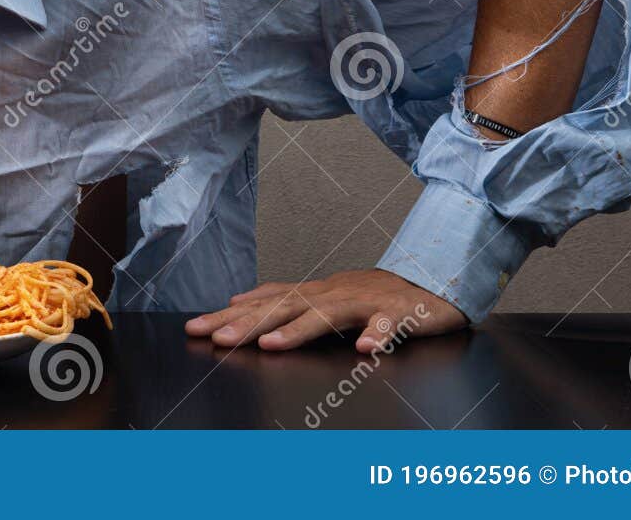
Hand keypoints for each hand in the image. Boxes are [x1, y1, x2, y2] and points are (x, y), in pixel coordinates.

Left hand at [184, 269, 467, 352]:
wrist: (434, 281)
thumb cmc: (376, 295)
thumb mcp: (325, 297)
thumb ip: (286, 299)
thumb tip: (240, 299)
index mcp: (315, 294)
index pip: (265, 303)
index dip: (229, 316)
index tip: (196, 327)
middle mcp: (334, 294)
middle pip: (286, 307)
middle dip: (249, 323)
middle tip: (217, 338)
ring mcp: (367, 301)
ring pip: (330, 314)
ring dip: (300, 329)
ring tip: (271, 345)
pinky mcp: (401, 313)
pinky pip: (390, 325)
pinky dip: (378, 335)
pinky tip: (366, 349)